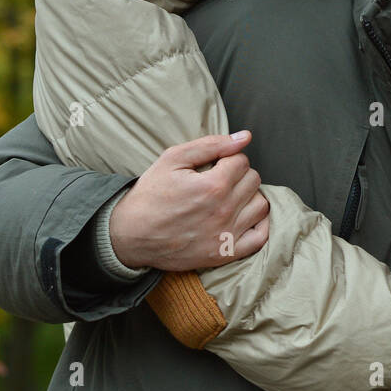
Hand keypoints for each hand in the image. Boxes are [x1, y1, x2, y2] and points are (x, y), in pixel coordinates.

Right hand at [108, 131, 268, 270]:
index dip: (228, 159)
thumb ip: (211, 145)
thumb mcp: (173, 159)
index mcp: (213, 186)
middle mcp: (224, 211)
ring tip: (230, 197)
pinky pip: (260, 237)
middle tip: (219, 180)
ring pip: (260, 205)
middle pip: (253, 180)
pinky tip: (244, 216)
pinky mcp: (225, 254)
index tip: (214, 166)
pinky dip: (258, 224)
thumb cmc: (150, 194)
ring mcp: (226, 235)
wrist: (130, 235)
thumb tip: (245, 137)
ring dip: (249, 196)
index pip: (242, 161)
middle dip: (239, 175)